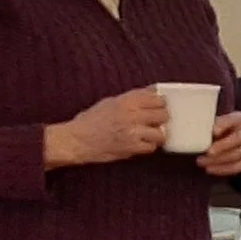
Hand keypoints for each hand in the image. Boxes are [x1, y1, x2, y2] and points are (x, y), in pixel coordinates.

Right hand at [44, 88, 167, 167]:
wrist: (77, 140)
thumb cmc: (90, 121)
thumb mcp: (110, 102)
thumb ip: (133, 98)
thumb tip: (153, 92)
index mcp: (126, 100)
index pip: (157, 97)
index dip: (160, 103)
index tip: (158, 107)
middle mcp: (131, 114)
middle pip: (163, 114)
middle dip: (161, 119)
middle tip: (155, 122)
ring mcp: (132, 131)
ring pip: (161, 133)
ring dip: (156, 135)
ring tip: (148, 135)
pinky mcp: (131, 147)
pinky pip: (151, 147)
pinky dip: (148, 147)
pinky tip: (140, 144)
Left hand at [198, 110, 240, 177]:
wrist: (239, 137)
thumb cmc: (223, 129)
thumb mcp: (218, 121)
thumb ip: (209, 124)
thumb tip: (188, 129)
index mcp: (240, 118)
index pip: (233, 120)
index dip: (223, 125)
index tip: (213, 131)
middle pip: (237, 139)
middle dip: (222, 146)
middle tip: (207, 152)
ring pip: (237, 155)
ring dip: (218, 160)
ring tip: (202, 162)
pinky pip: (238, 167)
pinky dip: (223, 169)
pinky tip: (210, 169)